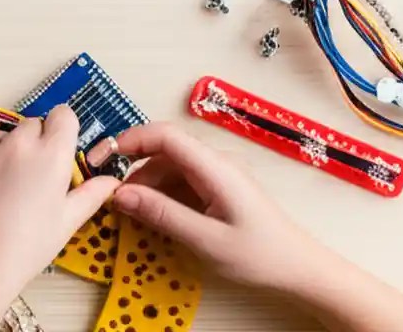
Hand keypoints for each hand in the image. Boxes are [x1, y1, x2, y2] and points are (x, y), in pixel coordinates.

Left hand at [0, 106, 120, 331]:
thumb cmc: (29, 246)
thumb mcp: (68, 222)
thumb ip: (92, 193)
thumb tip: (112, 179)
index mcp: (51, 154)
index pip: (63, 115)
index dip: (63, 129)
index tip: (61, 150)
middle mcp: (19, 143)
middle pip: (33, 124)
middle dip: (38, 142)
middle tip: (36, 177)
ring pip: (4, 139)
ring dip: (11, 153)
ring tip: (9, 191)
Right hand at [96, 122, 321, 292]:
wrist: (299, 268)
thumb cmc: (260, 255)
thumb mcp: (205, 239)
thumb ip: (162, 214)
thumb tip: (120, 195)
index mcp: (216, 167)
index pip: (165, 135)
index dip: (130, 140)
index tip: (103, 158)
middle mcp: (215, 163)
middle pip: (163, 151)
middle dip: (133, 170)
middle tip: (111, 198)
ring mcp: (216, 175)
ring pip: (168, 168)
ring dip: (145, 186)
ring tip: (131, 214)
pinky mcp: (216, 188)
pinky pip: (179, 182)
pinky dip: (160, 195)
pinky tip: (153, 217)